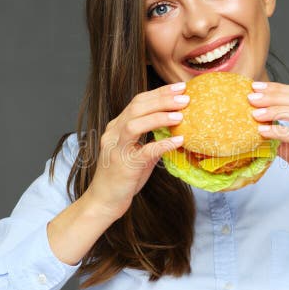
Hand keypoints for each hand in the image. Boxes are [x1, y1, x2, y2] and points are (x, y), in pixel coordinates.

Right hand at [88, 81, 188, 219]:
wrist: (104, 201)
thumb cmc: (122, 177)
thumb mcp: (139, 154)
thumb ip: (153, 140)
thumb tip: (177, 131)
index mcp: (117, 127)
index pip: (137, 102)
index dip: (159, 92)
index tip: (179, 87)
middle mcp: (114, 133)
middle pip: (137, 107)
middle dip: (162, 99)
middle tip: (185, 96)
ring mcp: (117, 149)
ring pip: (135, 124)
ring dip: (159, 117)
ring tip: (181, 114)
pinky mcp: (124, 166)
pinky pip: (144, 151)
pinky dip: (162, 144)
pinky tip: (178, 140)